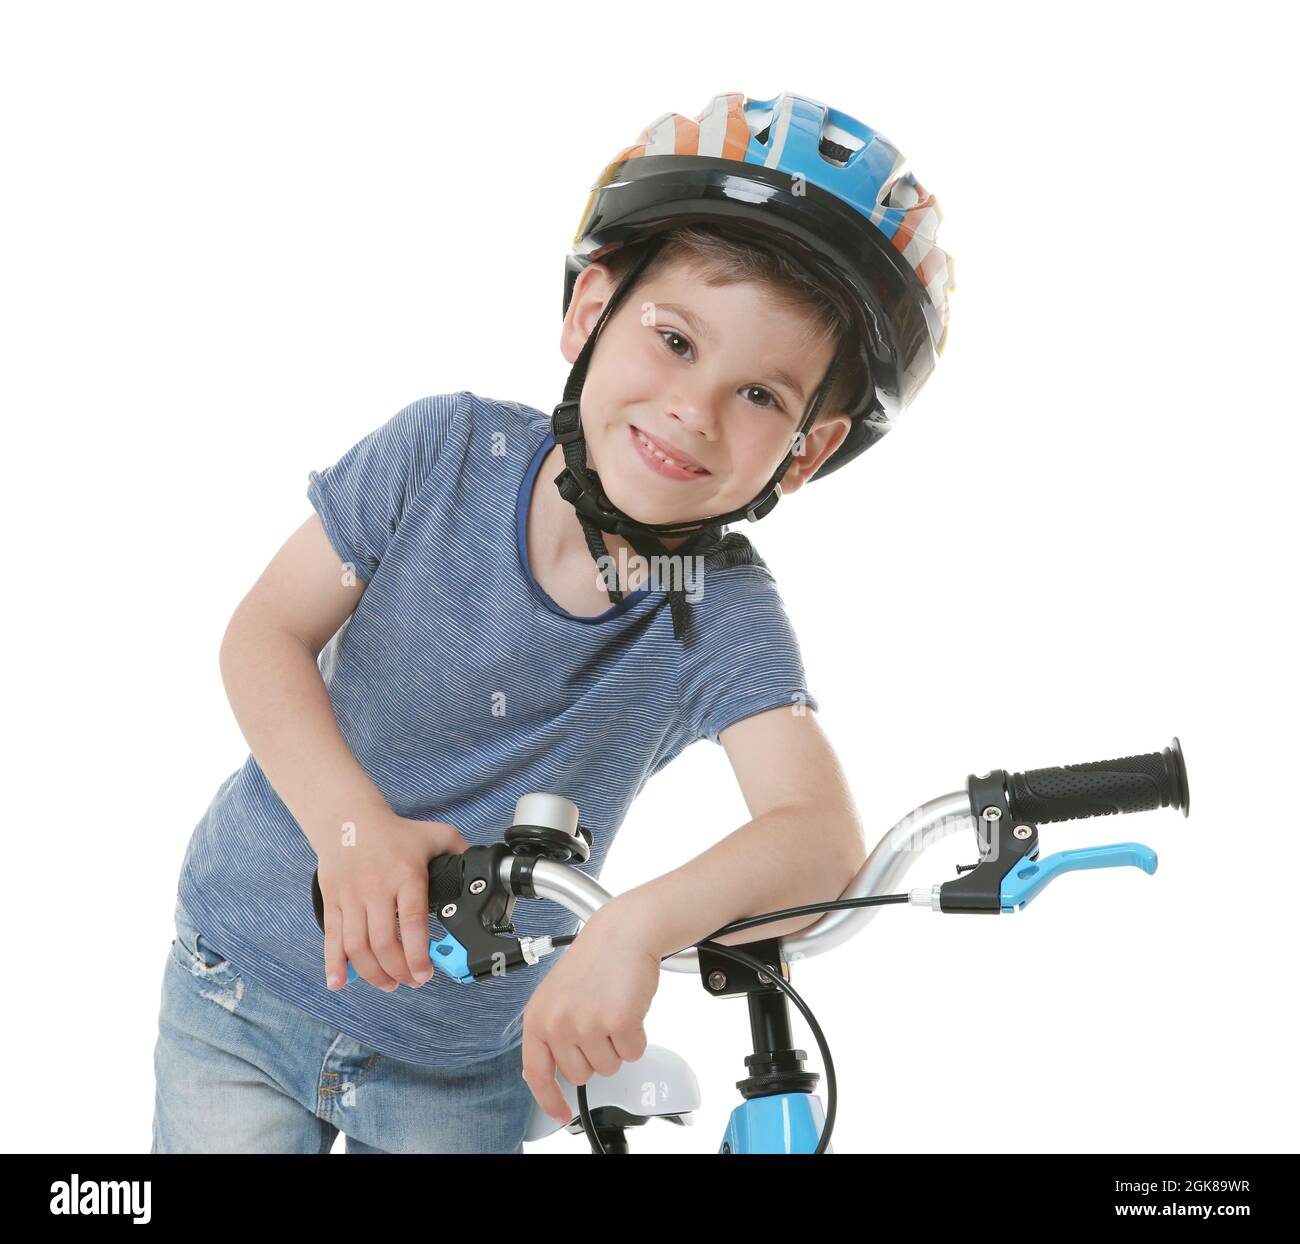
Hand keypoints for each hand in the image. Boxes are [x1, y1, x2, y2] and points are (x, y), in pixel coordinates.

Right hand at [315, 813, 469, 991]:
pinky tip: (339, 983)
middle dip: (399, 970)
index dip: (418, 955)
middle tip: (411, 981)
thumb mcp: (435, 834)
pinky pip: (331, 938)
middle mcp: (377, 889)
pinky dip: (333, 964)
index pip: (412, 922)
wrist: (349, 820)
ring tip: (388, 983)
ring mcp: (351, 897)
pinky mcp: (332, 903)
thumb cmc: (395, 831)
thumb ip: (460, 851)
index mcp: (406, 875)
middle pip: (384, 942)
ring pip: (358, 946)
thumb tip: (482, 868)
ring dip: (373, 973)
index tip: (425, 974)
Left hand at [521, 903, 662, 1126]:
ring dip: (617, 1045)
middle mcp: (558, 1023)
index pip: (536, 1073)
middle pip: (581, 1075)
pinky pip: (633, 1053)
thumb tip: (549, 1075)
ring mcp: (587, 1023)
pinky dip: (637, 1036)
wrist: (624, 932)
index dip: (549, 1099)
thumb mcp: (557, 996)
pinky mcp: (618, 1022)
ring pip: (609, 1067)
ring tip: (612, 1009)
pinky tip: (629, 1008)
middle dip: (595, 1054)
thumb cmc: (595, 961)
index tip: (560, 1113)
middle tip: (599, 1020)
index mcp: (538, 1017)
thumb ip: (551, 1032)